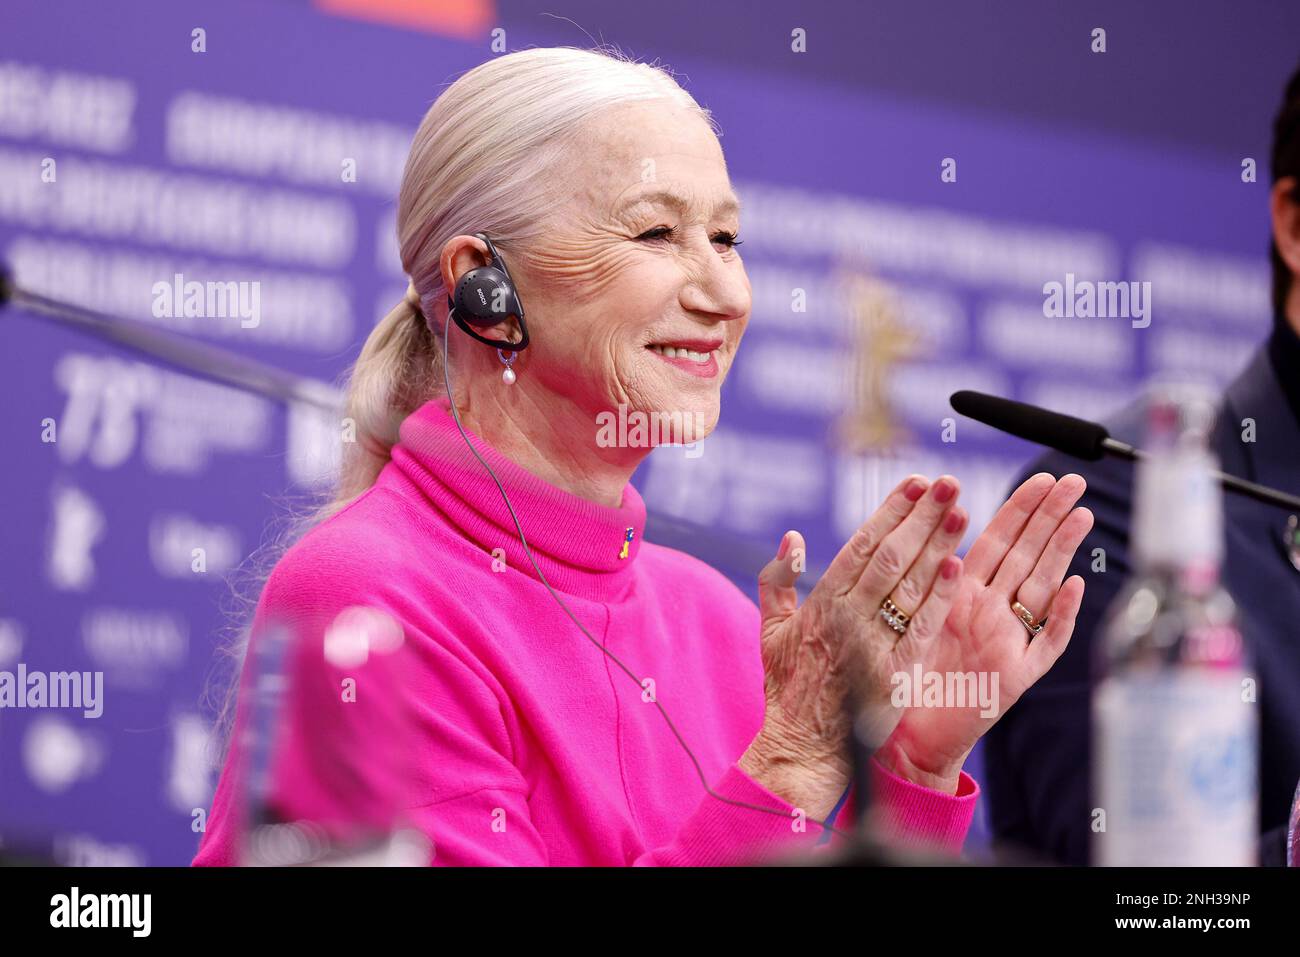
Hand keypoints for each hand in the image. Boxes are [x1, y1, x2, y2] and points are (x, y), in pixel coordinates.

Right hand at [739, 474, 968, 819]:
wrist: (802, 745)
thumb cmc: (788, 687)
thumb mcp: (772, 630)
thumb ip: (778, 581)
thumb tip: (792, 538)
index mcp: (820, 605)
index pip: (860, 546)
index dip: (890, 512)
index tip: (914, 483)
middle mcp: (847, 619)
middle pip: (890, 556)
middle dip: (920, 517)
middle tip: (947, 484)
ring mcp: (872, 646)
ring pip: (909, 585)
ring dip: (937, 546)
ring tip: (960, 512)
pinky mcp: (895, 674)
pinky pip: (921, 628)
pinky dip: (939, 596)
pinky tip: (957, 566)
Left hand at [876, 473, 1093, 793]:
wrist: (909, 735)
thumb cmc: (903, 678)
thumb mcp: (910, 618)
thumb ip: (923, 580)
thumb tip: (931, 531)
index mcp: (963, 595)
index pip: (998, 541)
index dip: (1020, 509)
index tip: (1043, 477)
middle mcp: (991, 613)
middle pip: (1027, 555)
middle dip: (1050, 515)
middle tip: (1075, 481)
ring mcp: (1008, 641)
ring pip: (1041, 587)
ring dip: (1062, 552)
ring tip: (1082, 515)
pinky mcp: (1017, 675)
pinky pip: (1046, 643)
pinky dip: (1062, 617)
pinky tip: (1076, 588)